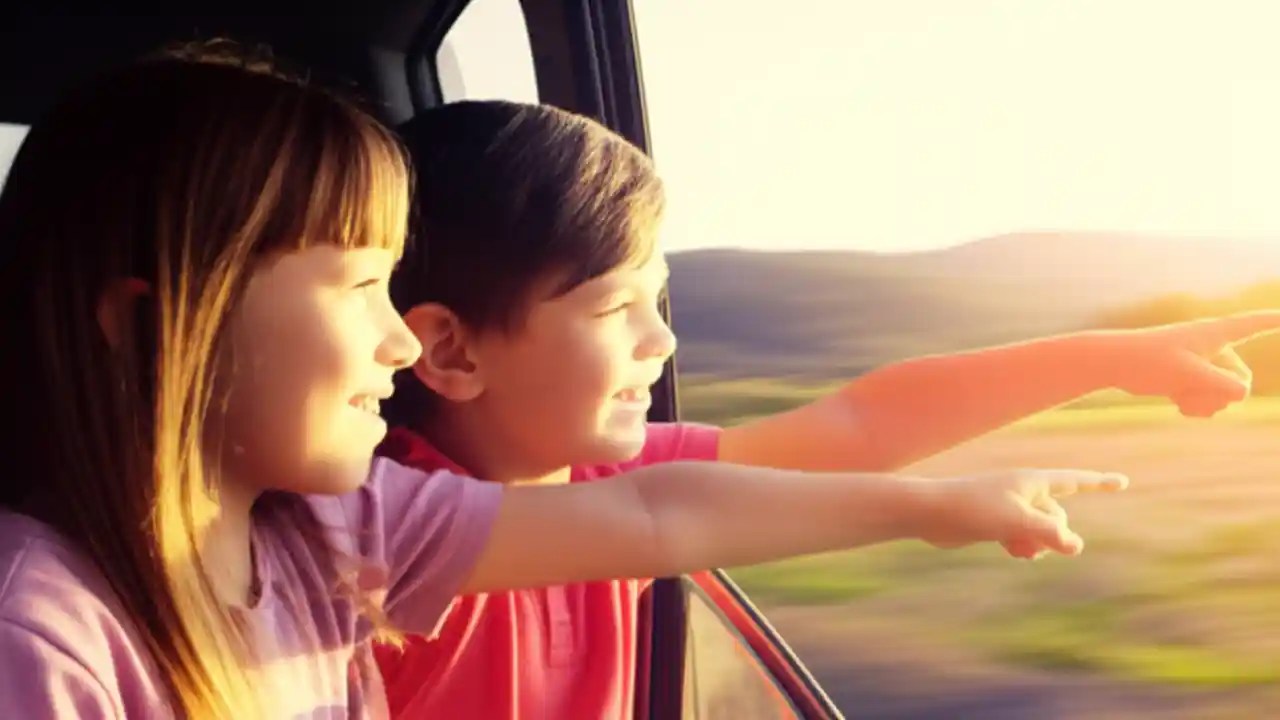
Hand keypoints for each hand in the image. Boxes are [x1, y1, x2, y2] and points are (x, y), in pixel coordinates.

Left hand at [916, 468, 1127, 558]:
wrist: (932, 513)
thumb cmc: (973, 509)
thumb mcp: (1018, 522)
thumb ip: (1050, 533)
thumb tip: (1076, 546)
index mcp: (1032, 481)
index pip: (1075, 480)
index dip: (1100, 483)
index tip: (1122, 481)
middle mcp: (1025, 491)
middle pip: (1058, 517)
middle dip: (1051, 535)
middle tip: (1026, 539)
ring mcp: (1011, 507)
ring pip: (1042, 531)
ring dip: (1037, 545)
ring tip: (1016, 548)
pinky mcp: (997, 523)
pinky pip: (1024, 538)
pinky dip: (1023, 547)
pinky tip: (1010, 551)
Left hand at [1100, 310, 1279, 416]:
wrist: (1114, 365)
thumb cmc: (1149, 361)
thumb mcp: (1189, 374)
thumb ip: (1222, 384)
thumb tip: (1243, 393)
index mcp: (1215, 334)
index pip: (1253, 324)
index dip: (1273, 322)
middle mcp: (1213, 348)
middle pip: (1242, 379)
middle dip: (1222, 392)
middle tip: (1192, 389)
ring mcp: (1203, 365)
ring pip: (1225, 395)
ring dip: (1205, 402)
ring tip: (1179, 394)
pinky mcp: (1191, 380)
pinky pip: (1209, 402)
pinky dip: (1196, 407)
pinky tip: (1177, 403)